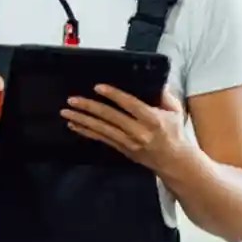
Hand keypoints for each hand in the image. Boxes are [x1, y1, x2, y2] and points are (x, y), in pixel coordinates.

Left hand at [61, 85, 189, 173]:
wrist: (174, 162)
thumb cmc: (175, 132)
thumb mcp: (175, 111)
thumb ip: (166, 95)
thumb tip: (157, 80)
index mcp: (152, 120)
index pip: (130, 105)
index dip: (114, 95)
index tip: (98, 87)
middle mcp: (138, 132)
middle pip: (110, 117)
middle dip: (89, 108)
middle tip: (72, 100)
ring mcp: (128, 142)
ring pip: (101, 130)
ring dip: (82, 120)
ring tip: (66, 112)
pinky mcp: (121, 149)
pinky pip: (101, 139)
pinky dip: (86, 132)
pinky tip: (73, 125)